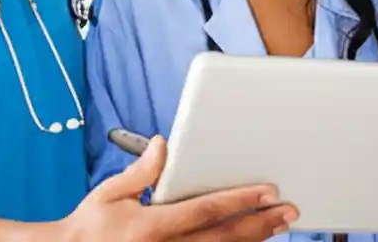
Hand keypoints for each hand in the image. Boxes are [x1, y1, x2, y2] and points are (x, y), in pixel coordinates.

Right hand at [63, 135, 296, 241]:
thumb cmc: (88, 226)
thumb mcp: (111, 193)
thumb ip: (141, 170)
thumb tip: (161, 144)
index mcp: (152, 226)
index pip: (206, 211)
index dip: (240, 200)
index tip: (267, 191)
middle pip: (224, 238)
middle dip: (259, 224)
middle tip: (288, 211)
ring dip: (253, 240)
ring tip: (278, 225)